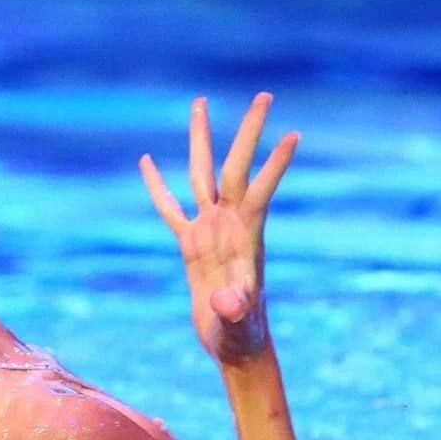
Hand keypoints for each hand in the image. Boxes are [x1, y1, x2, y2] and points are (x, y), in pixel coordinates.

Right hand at [139, 92, 297, 364]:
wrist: (233, 345)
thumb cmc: (238, 335)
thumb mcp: (235, 324)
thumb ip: (233, 309)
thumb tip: (229, 302)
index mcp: (245, 238)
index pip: (258, 191)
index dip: (274, 165)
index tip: (293, 134)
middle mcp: (229, 225)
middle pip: (234, 168)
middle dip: (248, 132)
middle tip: (264, 94)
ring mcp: (209, 231)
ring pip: (202, 175)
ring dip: (201, 140)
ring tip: (200, 104)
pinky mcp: (190, 244)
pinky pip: (169, 208)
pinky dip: (157, 186)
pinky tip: (147, 161)